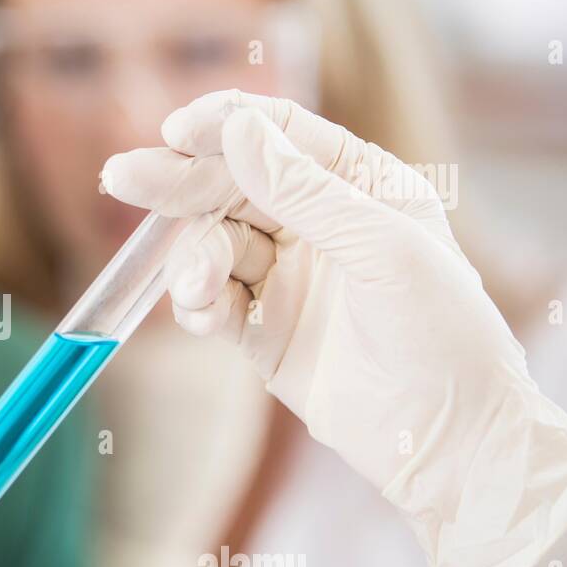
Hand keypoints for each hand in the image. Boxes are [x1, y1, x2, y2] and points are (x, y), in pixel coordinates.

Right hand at [102, 90, 566, 566]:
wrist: (445, 441)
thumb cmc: (442, 336)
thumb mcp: (380, 249)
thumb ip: (304, 191)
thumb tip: (238, 129)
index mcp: (359, 185)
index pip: (279, 134)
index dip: (225, 125)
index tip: (175, 131)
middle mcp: (316, 224)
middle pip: (229, 185)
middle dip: (177, 183)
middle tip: (121, 177)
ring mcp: (285, 278)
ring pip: (212, 245)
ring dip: (193, 259)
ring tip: (198, 287)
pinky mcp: (261, 330)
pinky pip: (210, 301)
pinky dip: (197, 303)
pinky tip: (206, 315)